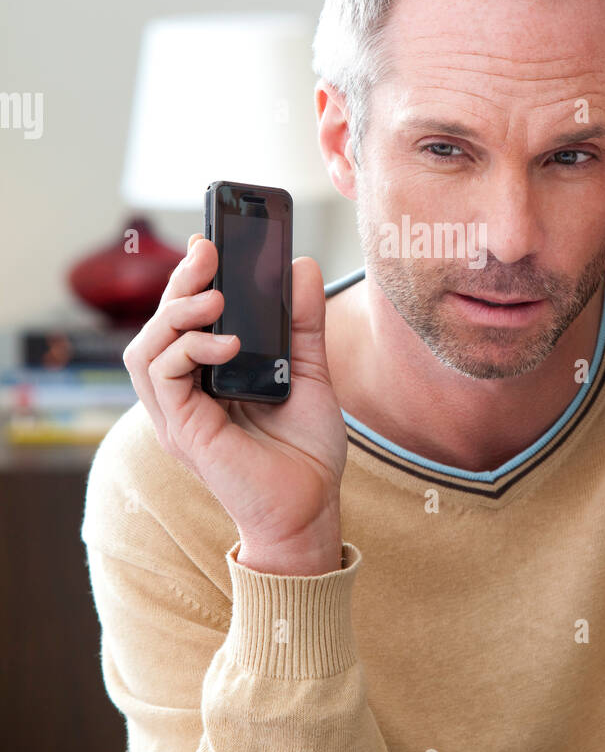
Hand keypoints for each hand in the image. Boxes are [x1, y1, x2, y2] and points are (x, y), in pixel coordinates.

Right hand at [122, 234, 347, 574]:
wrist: (312, 508)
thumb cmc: (306, 450)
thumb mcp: (309, 370)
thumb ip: (302, 322)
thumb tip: (301, 266)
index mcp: (208, 376)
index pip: (182, 319)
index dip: (188, 280)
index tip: (208, 243)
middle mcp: (185, 393)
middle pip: (158, 326)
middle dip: (179, 283)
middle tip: (207, 252)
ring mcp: (178, 414)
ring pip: (145, 348)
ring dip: (175, 313)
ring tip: (213, 298)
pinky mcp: (183, 431)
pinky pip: (162, 376)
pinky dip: (189, 349)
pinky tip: (228, 342)